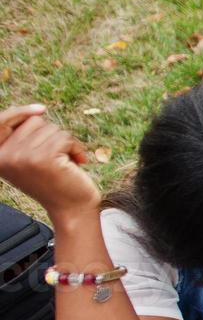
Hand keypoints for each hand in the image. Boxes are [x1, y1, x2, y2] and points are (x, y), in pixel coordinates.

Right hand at [0, 107, 100, 222]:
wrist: (71, 210)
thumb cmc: (55, 183)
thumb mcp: (31, 160)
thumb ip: (25, 138)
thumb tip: (35, 111)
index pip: (1, 122)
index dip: (19, 112)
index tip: (40, 109)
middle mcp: (5, 156)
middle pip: (33, 122)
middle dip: (52, 136)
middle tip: (58, 158)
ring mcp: (23, 157)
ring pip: (51, 128)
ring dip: (66, 143)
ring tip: (66, 163)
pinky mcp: (43, 159)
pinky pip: (65, 138)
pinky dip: (77, 148)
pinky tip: (78, 164)